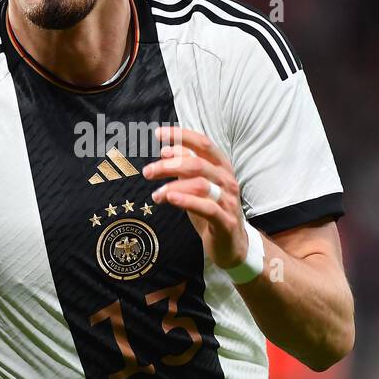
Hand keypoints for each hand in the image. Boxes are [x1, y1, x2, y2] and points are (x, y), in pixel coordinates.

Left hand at [142, 126, 247, 269]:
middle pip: (197, 163)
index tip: (158, 134)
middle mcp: (227, 179)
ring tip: (155, 194)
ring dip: (173, 186)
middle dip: (169, 165)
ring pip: (200, 184)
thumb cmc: (211, 209)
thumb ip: (186, 166)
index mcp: (221, 166)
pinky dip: (187, 201)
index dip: (181, 136)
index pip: (203, 143)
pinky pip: (207, 207)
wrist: (231, 244)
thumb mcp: (198, 184)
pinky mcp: (226, 221)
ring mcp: (228, 200)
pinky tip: (171, 199)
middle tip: (148, 172)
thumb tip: (166, 149)